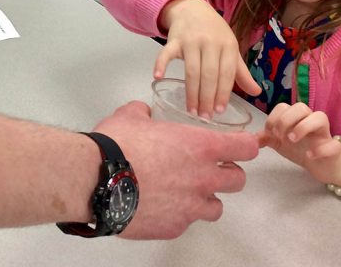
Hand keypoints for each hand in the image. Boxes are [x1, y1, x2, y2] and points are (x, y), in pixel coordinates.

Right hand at [94, 101, 258, 238]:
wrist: (96, 180)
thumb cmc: (117, 145)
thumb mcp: (132, 116)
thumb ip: (145, 113)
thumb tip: (144, 113)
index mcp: (200, 146)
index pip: (245, 147)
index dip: (245, 145)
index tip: (240, 145)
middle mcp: (203, 177)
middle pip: (238, 180)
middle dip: (227, 173)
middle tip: (208, 168)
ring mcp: (190, 206)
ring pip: (216, 207)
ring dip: (205, 198)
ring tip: (184, 192)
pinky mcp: (174, 226)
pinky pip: (186, 222)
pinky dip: (178, 214)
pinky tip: (159, 206)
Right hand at [155, 0, 259, 118]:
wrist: (193, 8)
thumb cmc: (214, 32)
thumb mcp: (230, 47)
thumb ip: (240, 71)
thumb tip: (257, 92)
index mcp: (228, 46)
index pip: (227, 73)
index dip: (223, 93)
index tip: (220, 111)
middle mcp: (210, 43)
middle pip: (209, 74)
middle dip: (207, 97)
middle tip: (205, 116)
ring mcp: (191, 41)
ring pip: (191, 70)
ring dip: (191, 92)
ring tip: (192, 110)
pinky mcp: (174, 40)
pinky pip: (166, 53)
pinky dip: (160, 64)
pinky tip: (158, 77)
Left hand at [259, 103, 340, 185]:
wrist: (322, 166)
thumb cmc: (301, 149)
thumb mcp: (280, 144)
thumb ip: (267, 138)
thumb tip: (251, 138)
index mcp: (296, 118)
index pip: (284, 106)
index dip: (273, 117)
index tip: (269, 132)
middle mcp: (311, 121)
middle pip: (301, 106)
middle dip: (286, 119)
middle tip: (280, 136)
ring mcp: (325, 133)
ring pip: (320, 117)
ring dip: (303, 127)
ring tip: (292, 140)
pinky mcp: (335, 149)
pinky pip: (333, 144)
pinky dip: (320, 149)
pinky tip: (309, 155)